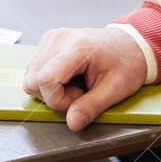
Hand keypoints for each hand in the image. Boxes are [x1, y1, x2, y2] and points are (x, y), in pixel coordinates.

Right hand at [23, 26, 148, 132]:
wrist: (130, 43)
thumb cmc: (127, 63)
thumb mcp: (116, 89)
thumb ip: (91, 107)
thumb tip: (71, 123)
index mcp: (78, 48)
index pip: (46, 80)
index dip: (58, 100)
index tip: (80, 99)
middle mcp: (59, 39)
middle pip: (33, 79)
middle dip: (52, 96)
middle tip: (78, 93)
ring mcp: (52, 38)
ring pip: (30, 75)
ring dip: (49, 88)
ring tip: (74, 84)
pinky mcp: (48, 41)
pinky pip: (35, 68)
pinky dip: (48, 79)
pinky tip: (68, 76)